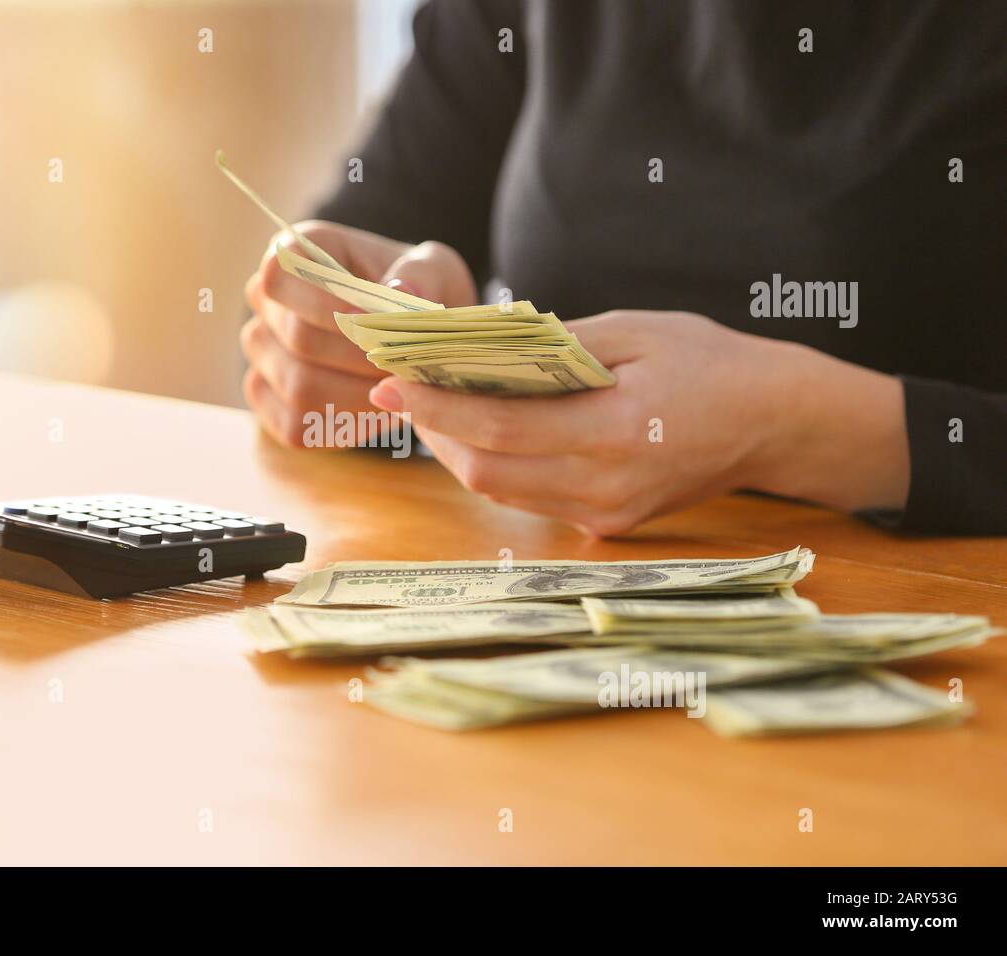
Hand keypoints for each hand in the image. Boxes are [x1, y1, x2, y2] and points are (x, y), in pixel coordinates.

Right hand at [241, 220, 474, 445]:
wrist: (412, 337)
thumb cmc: (419, 295)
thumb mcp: (436, 271)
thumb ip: (422, 274)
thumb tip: (400, 290)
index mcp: (296, 253)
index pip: (281, 276)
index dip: (324, 303)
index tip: (376, 323)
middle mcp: (267, 301)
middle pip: (299, 338)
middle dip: (360, 359)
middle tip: (407, 368)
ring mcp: (261, 351)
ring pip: (299, 387)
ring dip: (359, 397)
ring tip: (401, 392)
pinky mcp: (268, 398)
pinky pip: (295, 425)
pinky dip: (344, 426)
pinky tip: (379, 413)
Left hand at [368, 310, 909, 535]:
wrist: (775, 423)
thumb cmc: (709, 363)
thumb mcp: (635, 332)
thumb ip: (555, 345)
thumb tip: (477, 347)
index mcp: (615, 432)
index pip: (498, 426)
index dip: (435, 406)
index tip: (389, 383)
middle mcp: (604, 486)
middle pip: (486, 472)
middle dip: (435, 432)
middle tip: (402, 391)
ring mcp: (606, 514)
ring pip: (502, 492)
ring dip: (460, 451)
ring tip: (434, 406)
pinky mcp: (607, 525)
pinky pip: (531, 499)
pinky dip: (498, 464)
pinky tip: (485, 430)